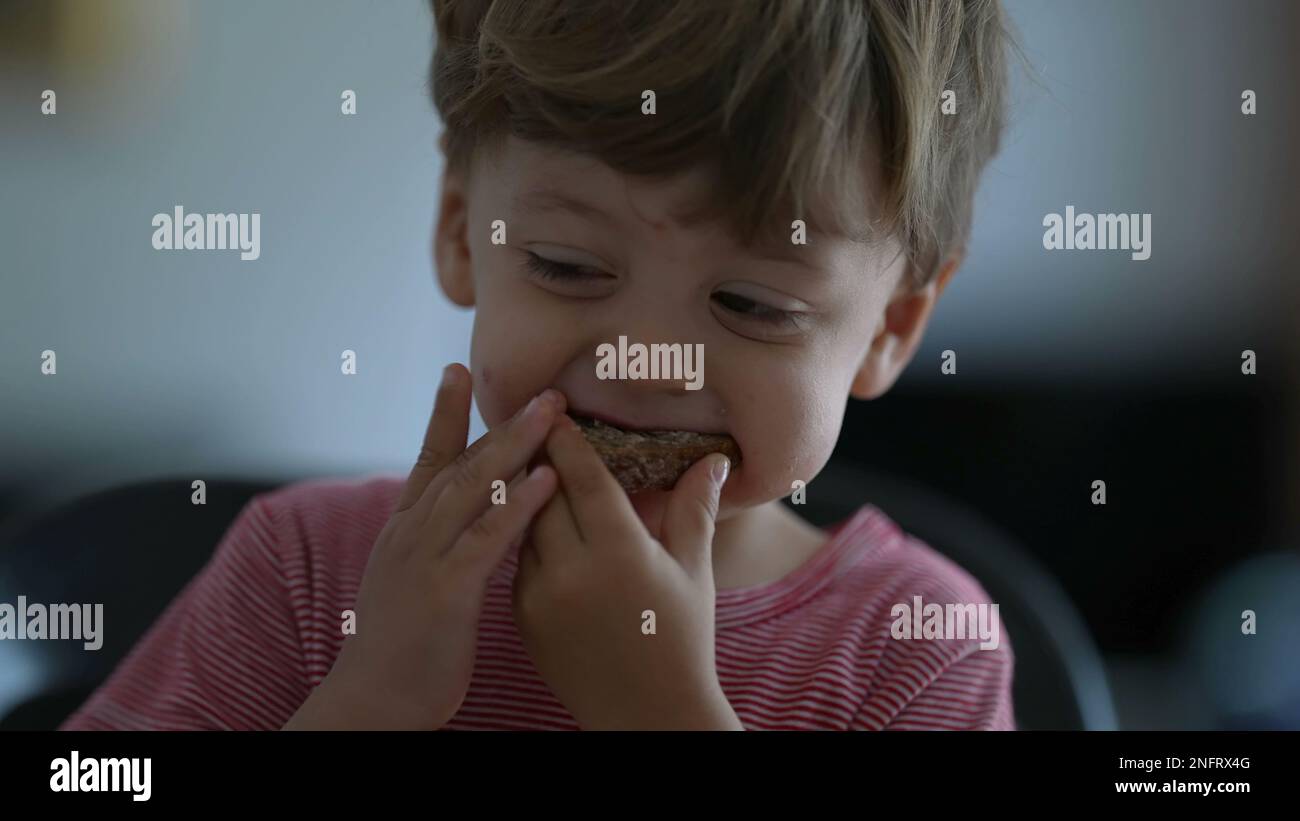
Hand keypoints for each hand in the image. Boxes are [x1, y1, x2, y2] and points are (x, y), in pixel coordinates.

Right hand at [286, 363, 563, 728]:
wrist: (371, 701)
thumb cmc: (401, 646)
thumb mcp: (412, 579)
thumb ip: (435, 542)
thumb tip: (465, 514)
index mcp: (405, 530)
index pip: (428, 459)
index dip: (445, 415)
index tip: (458, 370)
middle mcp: (412, 534)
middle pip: (459, 463)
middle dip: (502, 422)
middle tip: (544, 389)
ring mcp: (425, 559)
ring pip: (474, 489)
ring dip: (515, 446)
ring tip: (552, 414)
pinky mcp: (446, 592)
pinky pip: (486, 539)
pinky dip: (518, 506)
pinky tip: (547, 480)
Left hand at [512, 415, 741, 729]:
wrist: (646, 715)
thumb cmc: (681, 639)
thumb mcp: (694, 572)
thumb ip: (696, 510)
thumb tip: (714, 459)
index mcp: (622, 555)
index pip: (585, 480)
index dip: (568, 441)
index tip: (556, 409)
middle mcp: (575, 572)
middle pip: (544, 495)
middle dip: (540, 458)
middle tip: (537, 424)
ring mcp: (541, 597)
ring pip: (524, 526)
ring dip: (527, 496)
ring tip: (530, 465)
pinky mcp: (522, 618)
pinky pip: (518, 561)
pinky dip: (527, 539)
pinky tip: (535, 524)